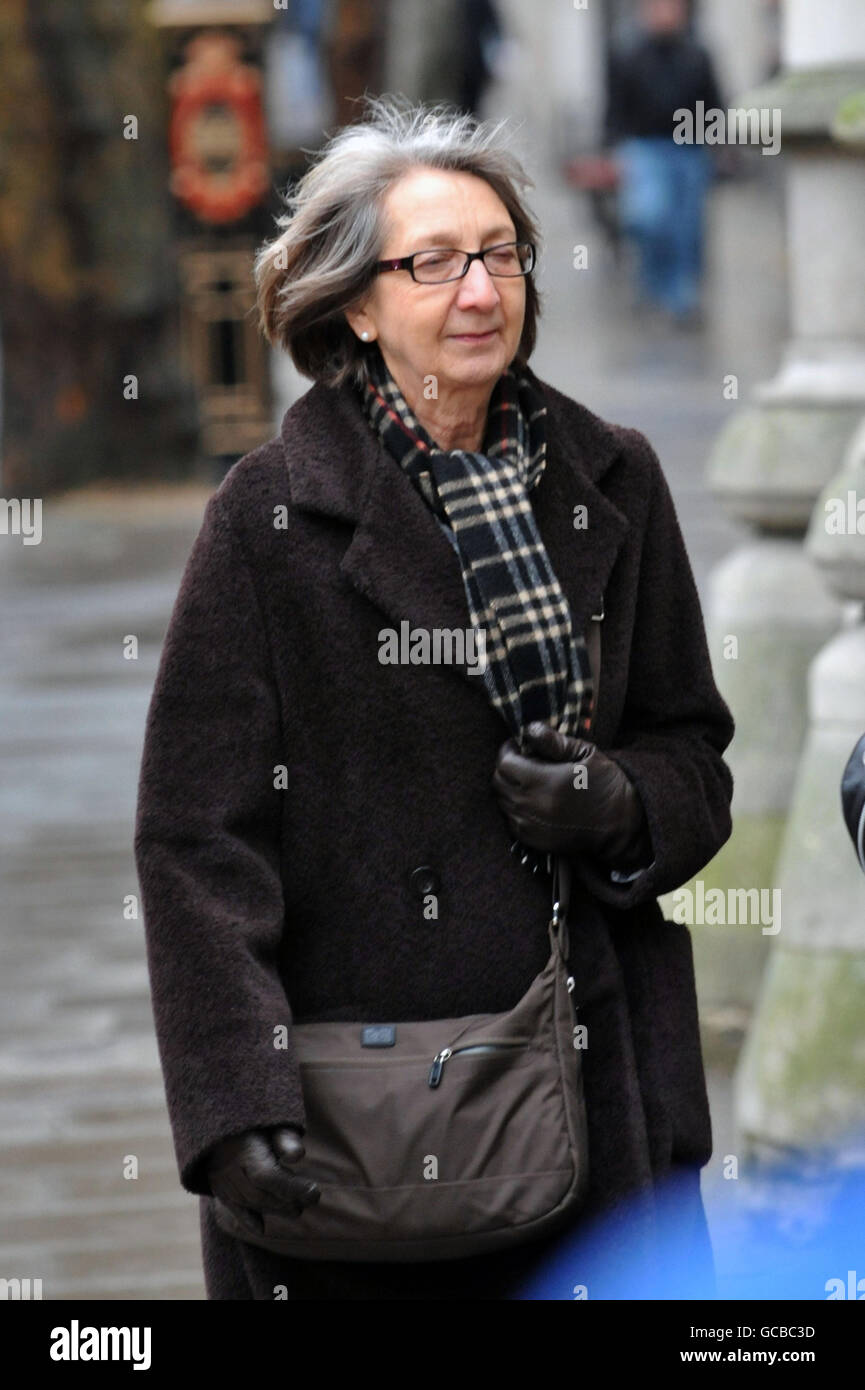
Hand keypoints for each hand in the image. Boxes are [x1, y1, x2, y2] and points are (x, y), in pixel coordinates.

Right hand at [205, 1125, 319, 1238]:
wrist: (221, 1122)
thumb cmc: (256, 1121)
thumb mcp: (273, 1122)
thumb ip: (285, 1138)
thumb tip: (298, 1155)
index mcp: (244, 1150)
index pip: (268, 1177)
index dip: (291, 1187)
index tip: (314, 1190)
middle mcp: (230, 1169)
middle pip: (260, 1194)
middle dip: (287, 1200)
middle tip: (311, 1198)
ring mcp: (221, 1181)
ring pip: (249, 1202)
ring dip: (274, 1209)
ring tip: (296, 1208)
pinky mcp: (217, 1188)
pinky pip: (232, 1208)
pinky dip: (247, 1220)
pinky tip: (262, 1229)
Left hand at [491, 721, 650, 866]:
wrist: (621, 825)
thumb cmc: (606, 784)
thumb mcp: (586, 754)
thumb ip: (554, 741)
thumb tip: (529, 729)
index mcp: (546, 781)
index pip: (505, 763)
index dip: (508, 750)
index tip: (519, 745)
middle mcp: (534, 806)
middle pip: (498, 783)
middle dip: (506, 768)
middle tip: (522, 761)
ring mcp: (531, 826)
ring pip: (502, 802)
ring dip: (510, 788)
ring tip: (529, 781)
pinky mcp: (534, 840)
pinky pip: (510, 820)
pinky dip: (515, 808)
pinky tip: (533, 801)